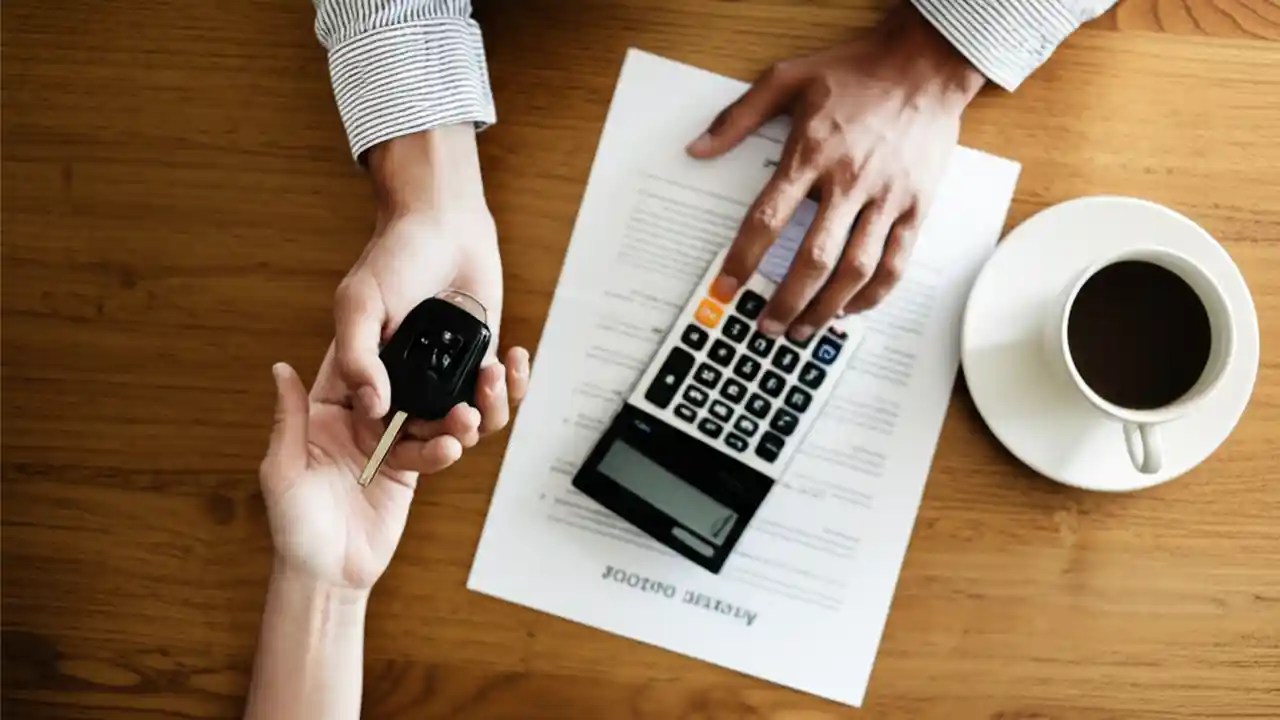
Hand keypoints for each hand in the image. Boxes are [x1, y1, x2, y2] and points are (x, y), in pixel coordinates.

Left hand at [260, 360, 527, 589]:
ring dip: (450, 412)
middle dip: (432, 374)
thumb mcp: (284, 471)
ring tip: (468, 412)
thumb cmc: (294, 528)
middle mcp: (359, 421)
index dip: (379, 343)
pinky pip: (434, 450)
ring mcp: (387, 444)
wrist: (327, 577)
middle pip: (402, 385)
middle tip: (462, 364)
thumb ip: (289, 419)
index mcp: (324, 412)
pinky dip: (446, 447)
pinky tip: (455, 447)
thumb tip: (281, 368)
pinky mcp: (409, 470)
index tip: (408, 318)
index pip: (354, 367)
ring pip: (426, 415)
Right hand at [326, 125, 527, 467]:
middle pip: (435, 436)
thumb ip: (358, 356)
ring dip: (490, 410)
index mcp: (372, 377)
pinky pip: (502, 392)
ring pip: (473, 422)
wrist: (444, 223)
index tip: (426, 437)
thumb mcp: (360, 304)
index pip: (386, 435)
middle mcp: (410, 383)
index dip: (407, 447)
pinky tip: (513, 359)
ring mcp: (448, 374)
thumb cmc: (395, 256)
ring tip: (491, 376)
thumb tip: (373, 408)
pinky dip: (514, 385)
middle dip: (454, 433)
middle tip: (466, 416)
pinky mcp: (481, 359)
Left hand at [687, 3, 985, 339]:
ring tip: (803, 330)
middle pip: (814, 259)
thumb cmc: (854, 72)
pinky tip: (849, 309)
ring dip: (826, 309)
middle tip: (767, 327)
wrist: (924, 65)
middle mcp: (849, 181)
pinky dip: (872, 296)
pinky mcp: (916, 207)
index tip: (726, 289)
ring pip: (856, 271)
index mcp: (812, 153)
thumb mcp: (786, 78)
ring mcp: (887, 198)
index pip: (769, 218)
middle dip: (787, 302)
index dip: (743, 259)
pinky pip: (895, 264)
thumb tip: (697, 149)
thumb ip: (737, 117)